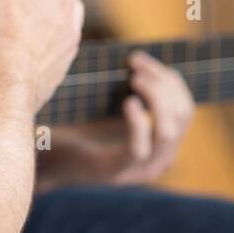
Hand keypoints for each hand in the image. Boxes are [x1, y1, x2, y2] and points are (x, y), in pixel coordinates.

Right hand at [0, 0, 104, 113]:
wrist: (2, 88)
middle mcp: (69, 25)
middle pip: (72, 5)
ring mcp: (62, 56)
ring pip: (61, 35)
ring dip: (45, 31)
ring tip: (21, 32)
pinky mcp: (50, 81)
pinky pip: (46, 63)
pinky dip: (34, 58)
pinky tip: (16, 62)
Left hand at [34, 50, 194, 189]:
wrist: (49, 157)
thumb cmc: (78, 128)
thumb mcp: (113, 108)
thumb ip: (133, 92)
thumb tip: (142, 59)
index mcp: (163, 144)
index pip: (184, 108)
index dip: (169, 79)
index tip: (142, 59)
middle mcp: (159, 161)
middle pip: (181, 115)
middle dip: (163, 83)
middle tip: (136, 64)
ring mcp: (140, 171)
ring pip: (168, 132)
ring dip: (156, 99)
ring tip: (134, 79)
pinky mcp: (116, 172)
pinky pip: (139, 149)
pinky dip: (138, 122)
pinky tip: (128, 103)